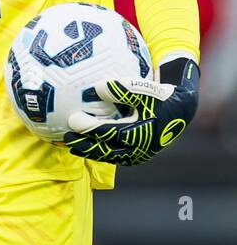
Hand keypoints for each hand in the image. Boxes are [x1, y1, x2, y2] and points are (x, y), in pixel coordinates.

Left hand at [64, 56, 198, 165]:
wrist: (179, 109)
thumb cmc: (159, 96)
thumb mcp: (144, 90)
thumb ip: (122, 89)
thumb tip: (97, 88)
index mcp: (143, 132)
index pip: (111, 132)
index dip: (91, 127)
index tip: (73, 119)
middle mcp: (141, 147)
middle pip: (107, 149)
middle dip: (85, 144)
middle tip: (66, 136)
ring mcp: (138, 154)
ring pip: (108, 156)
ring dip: (89, 151)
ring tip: (69, 144)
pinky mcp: (136, 155)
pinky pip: (113, 155)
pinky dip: (98, 151)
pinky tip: (82, 146)